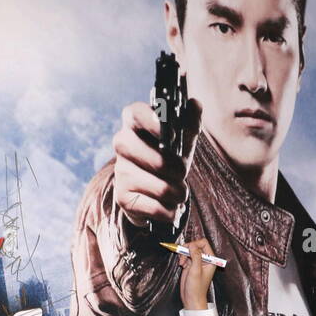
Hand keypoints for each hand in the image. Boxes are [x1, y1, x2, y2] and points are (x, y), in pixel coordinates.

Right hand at [113, 96, 201, 229]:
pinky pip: (157, 208)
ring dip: (178, 194)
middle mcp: (122, 144)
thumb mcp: (181, 141)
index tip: (170, 133)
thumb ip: (189, 122)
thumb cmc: (168, 160)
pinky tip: (167, 206)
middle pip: (155, 158)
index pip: (135, 113)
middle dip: (177, 170)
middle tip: (182, 173)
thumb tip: (195, 104)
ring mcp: (121, 172)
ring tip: (177, 192)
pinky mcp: (123, 198)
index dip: (152, 121)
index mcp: (134, 123)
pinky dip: (170, 211)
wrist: (153, 194)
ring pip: (161, 188)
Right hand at [177, 234, 216, 310]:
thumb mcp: (196, 270)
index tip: (188, 249)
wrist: (192, 298)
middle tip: (182, 254)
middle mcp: (205, 260)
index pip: (204, 244)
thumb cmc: (197, 288)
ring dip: (183, 254)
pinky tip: (181, 265)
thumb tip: (192, 245)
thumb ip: (195, 256)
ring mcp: (197, 262)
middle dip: (188, 249)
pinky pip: (185, 256)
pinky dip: (182, 258)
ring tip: (181, 262)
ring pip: (189, 250)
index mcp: (210, 260)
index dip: (195, 244)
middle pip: (195, 245)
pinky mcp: (190, 265)